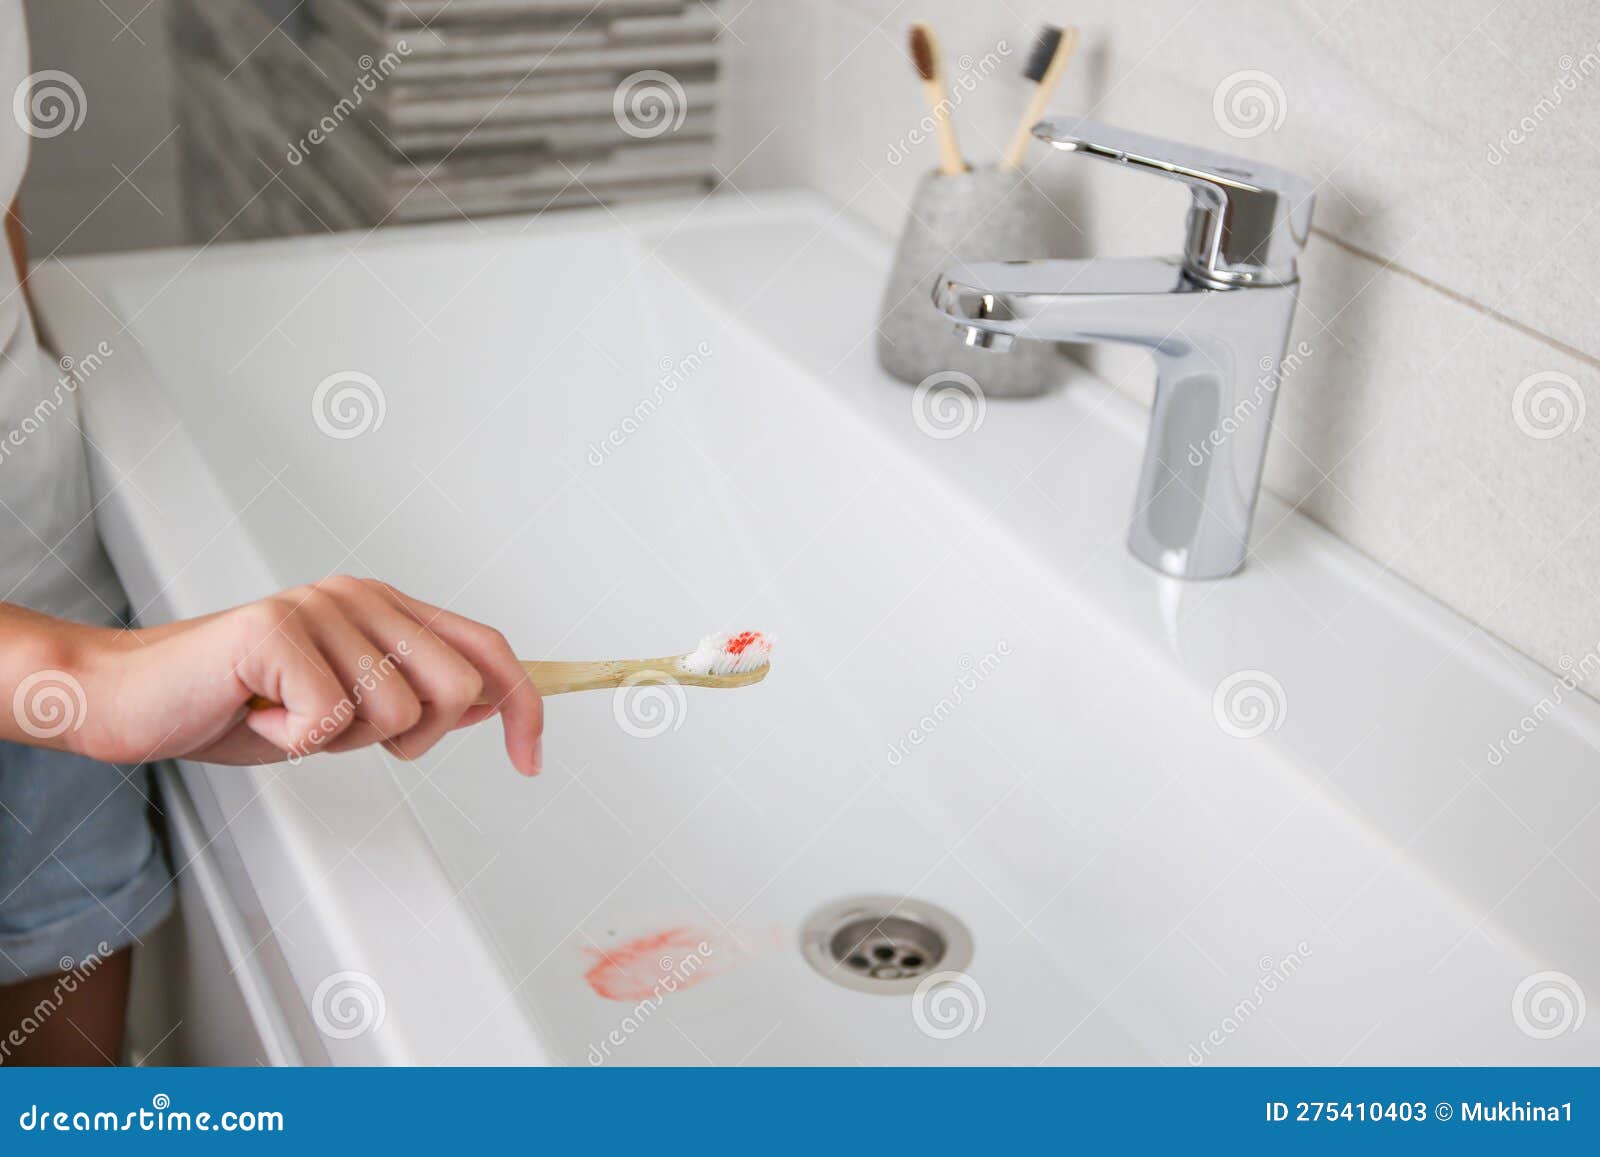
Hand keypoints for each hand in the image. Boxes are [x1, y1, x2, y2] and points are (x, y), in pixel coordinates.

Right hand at [61, 577, 542, 773]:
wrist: (132, 699)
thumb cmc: (236, 703)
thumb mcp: (345, 707)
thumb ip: (412, 696)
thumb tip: (490, 704)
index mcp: (385, 609)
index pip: (488, 650)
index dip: (523, 706)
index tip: (529, 758)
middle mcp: (361, 598)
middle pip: (457, 688)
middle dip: (413, 737)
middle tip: (342, 732)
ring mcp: (320, 608)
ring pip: (395, 712)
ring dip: (342, 742)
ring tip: (289, 716)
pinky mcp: (276, 631)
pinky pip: (329, 723)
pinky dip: (292, 743)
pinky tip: (258, 714)